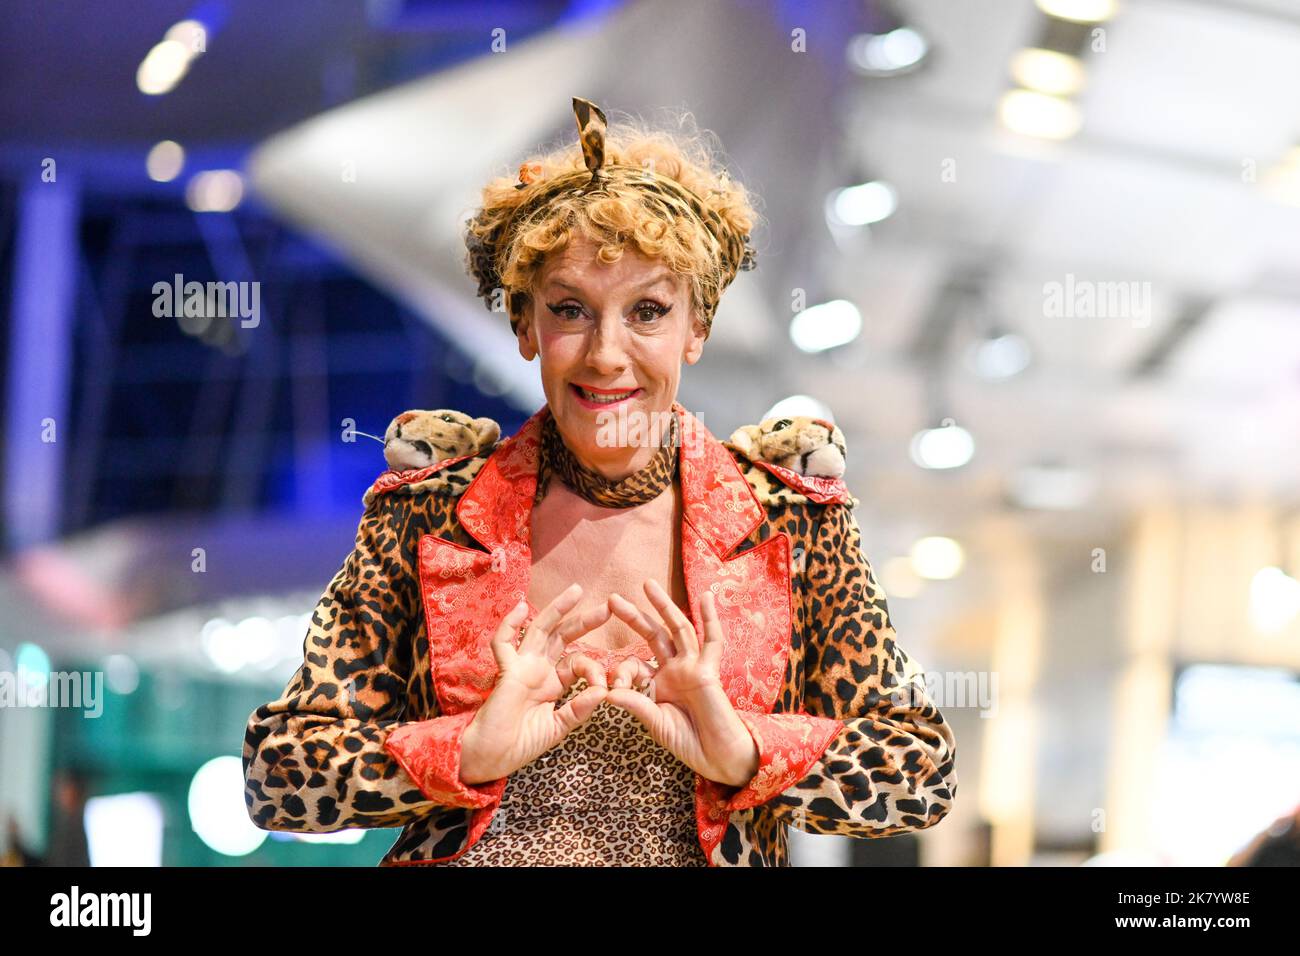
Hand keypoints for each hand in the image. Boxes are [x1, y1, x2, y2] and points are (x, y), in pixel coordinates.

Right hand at [460, 584, 611, 783]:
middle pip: (562, 636)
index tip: (607, 684)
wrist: (493, 758)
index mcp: (553, 682)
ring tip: (577, 591)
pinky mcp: (506, 672)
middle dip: (584, 620)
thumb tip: (602, 691)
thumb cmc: (522, 744)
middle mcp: (539, 669)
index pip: (578, 662)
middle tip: (608, 607)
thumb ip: (579, 709)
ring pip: (539, 630)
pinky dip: (509, 625)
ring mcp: (522, 667)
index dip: (594, 669)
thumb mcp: (559, 727)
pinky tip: (521, 609)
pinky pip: (502, 644)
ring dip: (557, 610)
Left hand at [603, 582, 758, 787]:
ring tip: (648, 584)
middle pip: (653, 635)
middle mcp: (675, 669)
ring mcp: (693, 666)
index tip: (612, 684)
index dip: (621, 671)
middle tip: (613, 597)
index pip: (635, 664)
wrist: (717, 756)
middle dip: (634, 616)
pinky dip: (710, 618)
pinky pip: (712, 641)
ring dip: (664, 606)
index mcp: (659, 682)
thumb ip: (635, 703)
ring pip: (678, 629)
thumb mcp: (654, 722)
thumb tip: (608, 691)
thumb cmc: (687, 741)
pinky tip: (706, 596)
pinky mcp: (709, 670)